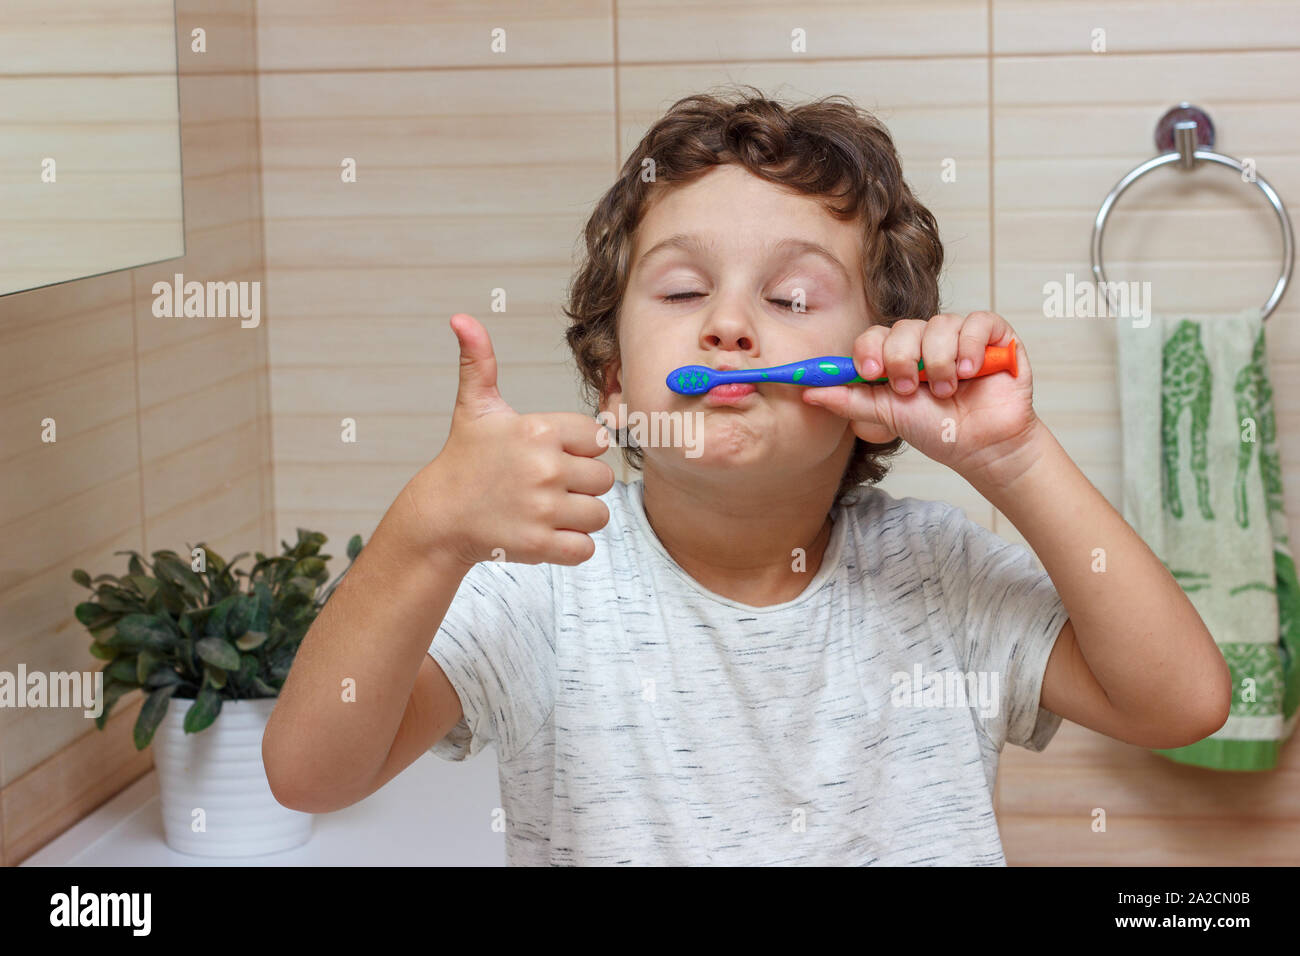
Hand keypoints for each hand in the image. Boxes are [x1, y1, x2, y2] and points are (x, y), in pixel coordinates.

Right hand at [400, 313, 615, 567]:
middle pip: (603, 478)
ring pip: (599, 514)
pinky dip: (572, 546)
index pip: (598, 438)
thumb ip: (479, 362)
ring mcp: (543, 510)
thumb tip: (462, 318)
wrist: (439, 517)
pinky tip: (548, 533)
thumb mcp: (475, 408)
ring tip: (549, 510)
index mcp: (538, 431)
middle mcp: (545, 469)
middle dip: (581, 483)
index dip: (579, 448)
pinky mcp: (540, 545)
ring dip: (579, 516)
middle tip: (548, 485)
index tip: (551, 453)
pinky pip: (586, 548)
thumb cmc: (465, 459)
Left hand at [802, 311, 1045, 487]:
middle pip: (903, 327)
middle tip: (910, 390)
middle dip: (902, 360)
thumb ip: (850, 400)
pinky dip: (970, 347)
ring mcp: (960, 337)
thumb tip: (808, 393)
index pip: (875, 335)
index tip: (870, 371)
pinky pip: (978, 322)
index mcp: (899, 357)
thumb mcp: (888, 415)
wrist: (983, 448)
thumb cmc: (938, 431)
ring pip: (939, 325)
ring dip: (939, 363)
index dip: (869, 349)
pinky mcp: (995, 337)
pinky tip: (970, 373)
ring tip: (946, 391)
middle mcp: (927, 342)